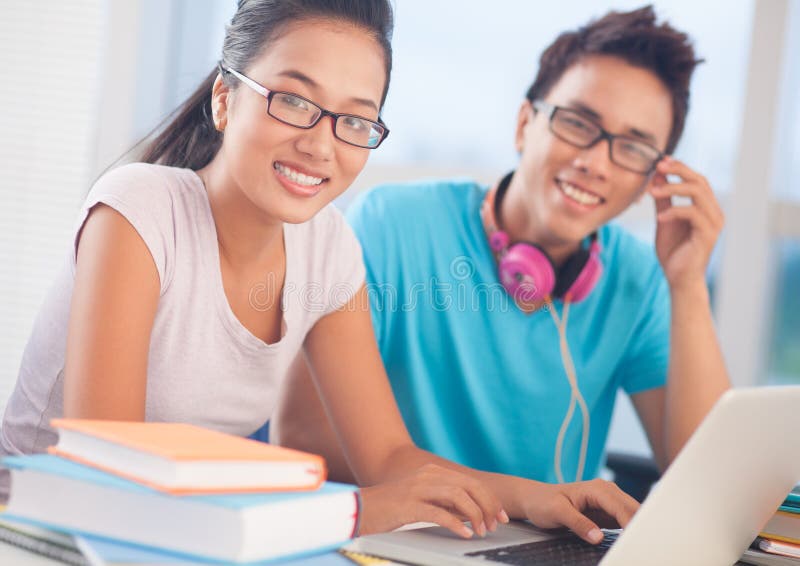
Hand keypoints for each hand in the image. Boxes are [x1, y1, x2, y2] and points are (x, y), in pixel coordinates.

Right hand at [358, 463, 509, 537]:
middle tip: (497, 524)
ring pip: (457, 497)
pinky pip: (438, 513)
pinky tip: (464, 534)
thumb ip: (443, 501)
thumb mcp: (422, 498)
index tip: (501, 515)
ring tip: (482, 530)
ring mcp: (418, 489)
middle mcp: (428, 476)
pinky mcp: (409, 505)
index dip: (489, 498)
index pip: (470, 482)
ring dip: (475, 515)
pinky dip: (455, 523)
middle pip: (469, 486)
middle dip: (488, 505)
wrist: (359, 507)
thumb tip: (469, 513)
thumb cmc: (391, 507)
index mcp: (433, 472)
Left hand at [520, 479, 638, 543]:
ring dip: (637, 528)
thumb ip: (578, 523)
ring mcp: (608, 502)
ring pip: (632, 515)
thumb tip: (598, 536)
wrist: (534, 499)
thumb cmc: (543, 501)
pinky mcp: (607, 512)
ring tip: (642, 545)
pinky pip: (624, 521)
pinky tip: (632, 541)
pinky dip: (630, 531)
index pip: (621, 508)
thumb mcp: (557, 512)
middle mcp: (606, 492)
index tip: (639, 540)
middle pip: (633, 510)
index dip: (632, 524)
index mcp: (597, 489)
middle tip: (646, 546)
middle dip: (641, 526)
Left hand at [650, 157, 723, 291]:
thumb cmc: (673, 251)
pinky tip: (659, 218)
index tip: (661, 160)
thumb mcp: (664, 220)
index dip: (680, 168)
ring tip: (652, 192)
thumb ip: (663, 200)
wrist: (679, 279)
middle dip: (678, 171)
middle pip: (700, 181)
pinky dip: (674, 212)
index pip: (697, 179)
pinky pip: (693, 214)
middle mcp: (714, 212)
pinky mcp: (709, 235)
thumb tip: (657, 176)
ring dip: (673, 189)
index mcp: (706, 207)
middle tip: (657, 167)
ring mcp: (714, 223)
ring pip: (698, 194)